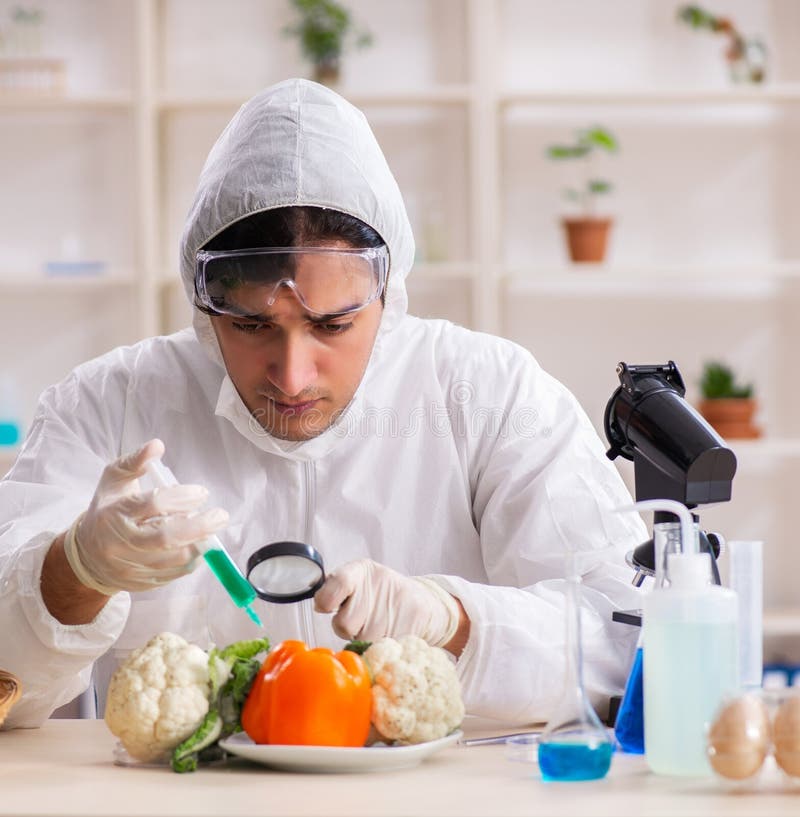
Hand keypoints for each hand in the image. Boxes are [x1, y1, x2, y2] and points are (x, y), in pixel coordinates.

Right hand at [63, 439, 227, 593]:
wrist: (87, 556)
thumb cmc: (108, 509)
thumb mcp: (114, 480)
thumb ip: (136, 462)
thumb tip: (157, 445)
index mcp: (114, 513)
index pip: (153, 504)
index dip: (182, 497)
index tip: (202, 494)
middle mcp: (120, 543)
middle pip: (166, 537)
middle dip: (199, 526)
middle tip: (221, 516)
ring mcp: (129, 567)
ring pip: (174, 558)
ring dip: (198, 543)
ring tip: (208, 530)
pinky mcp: (141, 584)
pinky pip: (174, 574)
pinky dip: (191, 560)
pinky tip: (197, 546)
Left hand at [313, 559, 461, 647]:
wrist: (420, 603)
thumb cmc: (377, 592)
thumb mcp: (356, 579)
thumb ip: (335, 589)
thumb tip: (319, 605)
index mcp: (360, 571)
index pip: (337, 584)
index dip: (326, 601)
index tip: (326, 608)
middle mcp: (376, 587)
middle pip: (344, 624)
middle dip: (347, 626)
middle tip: (359, 619)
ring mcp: (393, 611)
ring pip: (360, 641)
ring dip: (365, 637)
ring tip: (377, 623)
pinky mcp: (406, 631)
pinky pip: (378, 651)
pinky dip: (381, 648)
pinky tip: (389, 632)